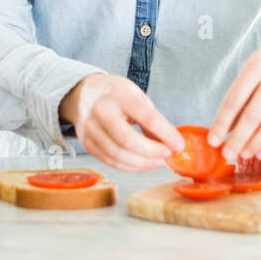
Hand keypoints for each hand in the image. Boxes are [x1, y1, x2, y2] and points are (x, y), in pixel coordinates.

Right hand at [59, 74, 185, 172]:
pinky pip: (110, 161)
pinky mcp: (86, 142)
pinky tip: (142, 164)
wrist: (81, 93)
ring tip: (157, 161)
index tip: (179, 145)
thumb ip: (151, 117)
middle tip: (167, 154)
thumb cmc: (114, 93)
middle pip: (128, 140)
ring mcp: (90, 128)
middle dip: (153, 152)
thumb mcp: (135, 94)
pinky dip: (130, 167)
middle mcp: (100, 110)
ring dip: (143, 163)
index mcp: (118, 93)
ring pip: (118, 155)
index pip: (146, 117)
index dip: (166, 134)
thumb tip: (168, 143)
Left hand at [208, 38, 260, 162]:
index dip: (222, 123)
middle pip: (253, 115)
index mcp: (256, 65)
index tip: (213, 141)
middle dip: (238, 139)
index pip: (235, 99)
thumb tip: (224, 130)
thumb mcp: (251, 70)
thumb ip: (238, 96)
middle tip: (227, 155)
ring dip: (256, 144)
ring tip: (243, 155)